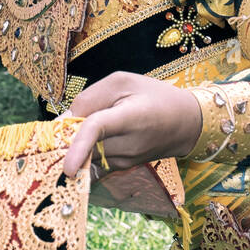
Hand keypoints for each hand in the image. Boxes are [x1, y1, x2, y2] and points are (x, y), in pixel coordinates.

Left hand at [61, 72, 201, 176]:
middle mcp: (129, 145)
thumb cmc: (154, 96)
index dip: (79, 145)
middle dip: (70, 136)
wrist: (186, 123)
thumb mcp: (123, 81)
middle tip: (74, 118)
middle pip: (86, 144)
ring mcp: (126, 160)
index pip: (99, 129)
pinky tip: (99, 135)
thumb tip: (63, 121)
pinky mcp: (122, 168)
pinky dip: (87, 149)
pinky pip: (94, 160)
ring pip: (88, 154)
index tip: (66, 168)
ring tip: (98, 121)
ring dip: (80, 142)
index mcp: (131, 116)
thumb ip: (91, 97)